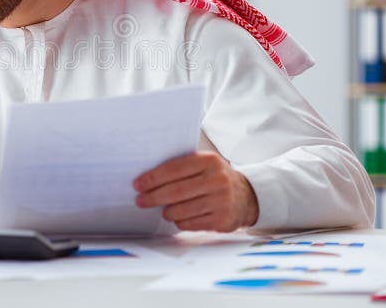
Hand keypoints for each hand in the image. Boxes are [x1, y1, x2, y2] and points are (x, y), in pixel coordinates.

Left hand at [133, 151, 258, 231]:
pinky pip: (190, 224)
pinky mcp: (222, 220)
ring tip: (163, 210)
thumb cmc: (215, 178)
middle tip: (140, 201)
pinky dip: (179, 222)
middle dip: (154, 197)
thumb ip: (182, 167)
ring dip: (167, 212)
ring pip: (182, 210)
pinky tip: (179, 218)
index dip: (153, 178)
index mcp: (209, 161)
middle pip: (176, 191)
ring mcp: (221, 201)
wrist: (247, 197)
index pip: (175, 169)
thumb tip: (147, 178)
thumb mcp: (204, 165)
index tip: (138, 184)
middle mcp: (217, 179)